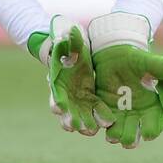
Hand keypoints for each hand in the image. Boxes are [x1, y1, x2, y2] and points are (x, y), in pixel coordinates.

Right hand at [31, 17, 113, 135]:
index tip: (59, 107)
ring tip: (90, 130)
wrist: (79, 50)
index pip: (54, 94)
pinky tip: (107, 123)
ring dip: (84, 124)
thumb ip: (70, 39)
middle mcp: (66, 95)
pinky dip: (100, 118)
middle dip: (69, 119)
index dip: (56, 102)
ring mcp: (78, 100)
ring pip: (79, 116)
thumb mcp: (71, 41)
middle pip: (65, 112)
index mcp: (57, 81)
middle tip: (75, 126)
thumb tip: (69, 31)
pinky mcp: (91, 100)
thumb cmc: (70, 46)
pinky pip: (96, 111)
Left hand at [88, 13, 162, 147]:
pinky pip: (101, 124)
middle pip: (133, 137)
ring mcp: (119, 115)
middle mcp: (136, 116)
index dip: (151, 131)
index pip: (153, 126)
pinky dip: (99, 126)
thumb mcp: (147, 61)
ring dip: (114, 135)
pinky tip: (98, 124)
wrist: (114, 56)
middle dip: (129, 138)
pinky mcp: (104, 112)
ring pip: (117, 135)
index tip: (147, 131)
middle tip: (124, 135)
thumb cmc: (135, 59)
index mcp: (151, 108)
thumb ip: (158, 66)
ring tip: (111, 132)